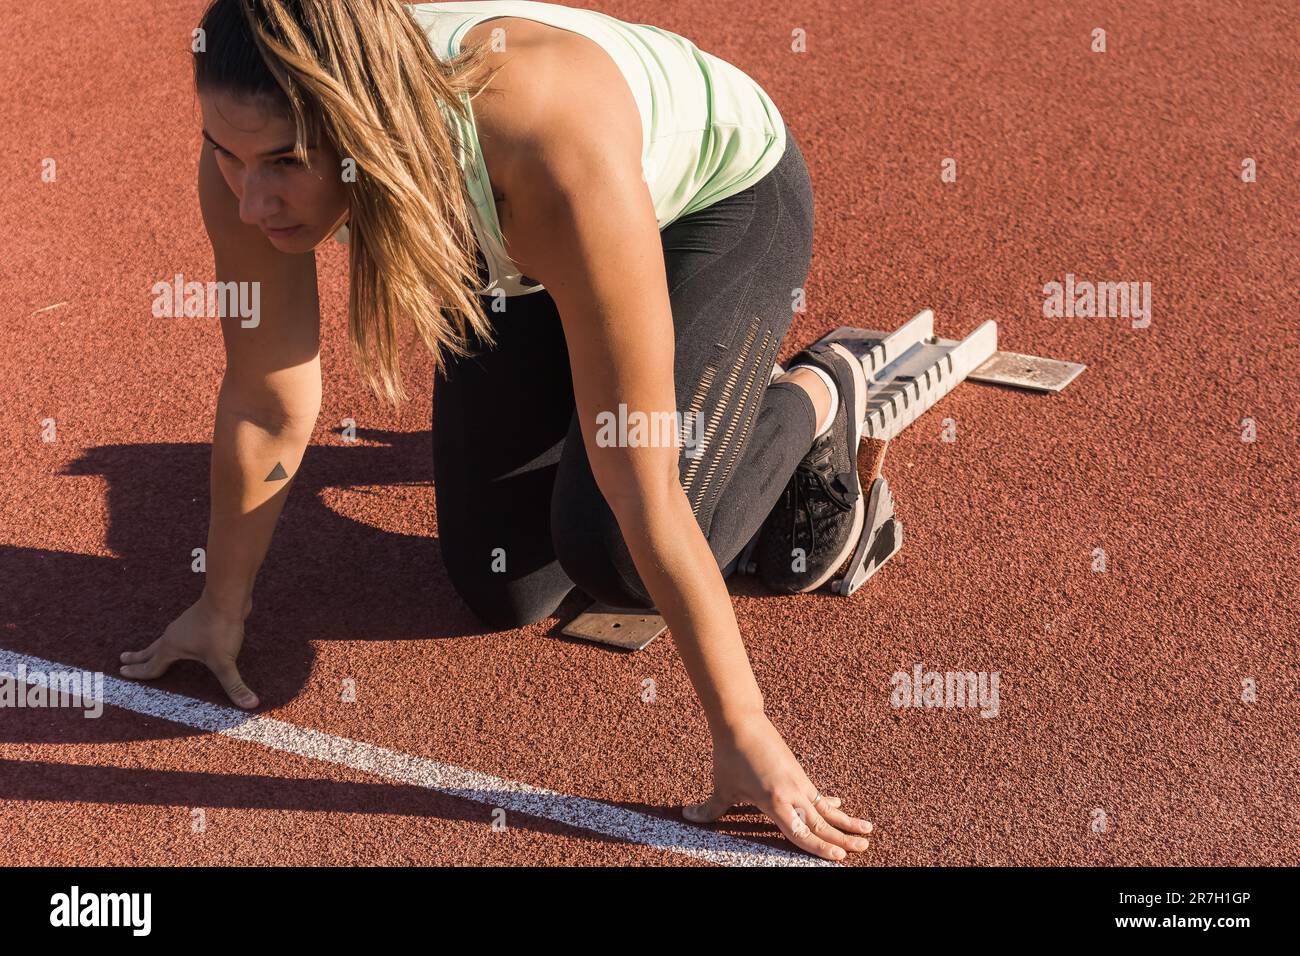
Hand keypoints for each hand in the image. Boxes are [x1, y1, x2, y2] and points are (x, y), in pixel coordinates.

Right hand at [118, 594, 258, 707]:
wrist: (227, 597)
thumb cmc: (219, 628)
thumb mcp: (225, 661)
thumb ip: (235, 684)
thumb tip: (250, 704)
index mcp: (171, 648)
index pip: (151, 666)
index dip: (139, 673)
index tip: (122, 673)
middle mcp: (173, 635)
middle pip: (151, 650)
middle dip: (137, 657)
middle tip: (122, 659)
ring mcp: (184, 625)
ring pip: (164, 639)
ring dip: (155, 647)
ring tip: (152, 651)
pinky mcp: (197, 618)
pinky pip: (180, 632)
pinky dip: (174, 639)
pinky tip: (183, 638)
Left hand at [683, 712, 872, 860]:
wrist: (741, 721)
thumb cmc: (729, 755)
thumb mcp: (721, 786)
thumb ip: (710, 808)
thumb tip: (688, 816)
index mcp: (775, 802)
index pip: (802, 832)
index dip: (820, 847)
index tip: (838, 857)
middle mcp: (791, 794)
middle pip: (822, 823)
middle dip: (843, 838)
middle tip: (863, 849)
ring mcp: (798, 782)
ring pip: (826, 809)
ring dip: (846, 822)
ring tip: (867, 831)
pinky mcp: (797, 772)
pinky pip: (817, 793)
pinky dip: (829, 803)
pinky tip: (838, 806)